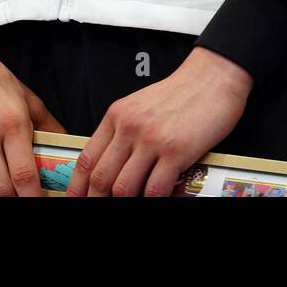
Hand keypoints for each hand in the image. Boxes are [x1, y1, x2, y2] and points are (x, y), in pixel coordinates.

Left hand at [65, 46, 253, 196]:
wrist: (213, 77)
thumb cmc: (180, 94)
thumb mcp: (140, 106)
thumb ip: (122, 133)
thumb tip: (109, 166)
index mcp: (118, 115)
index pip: (87, 158)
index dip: (76, 187)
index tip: (73, 200)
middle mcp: (130, 126)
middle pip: (100, 178)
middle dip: (96, 200)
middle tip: (96, 210)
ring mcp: (152, 140)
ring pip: (123, 188)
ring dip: (123, 204)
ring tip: (128, 206)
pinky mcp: (176, 151)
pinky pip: (155, 190)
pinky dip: (152, 202)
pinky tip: (155, 200)